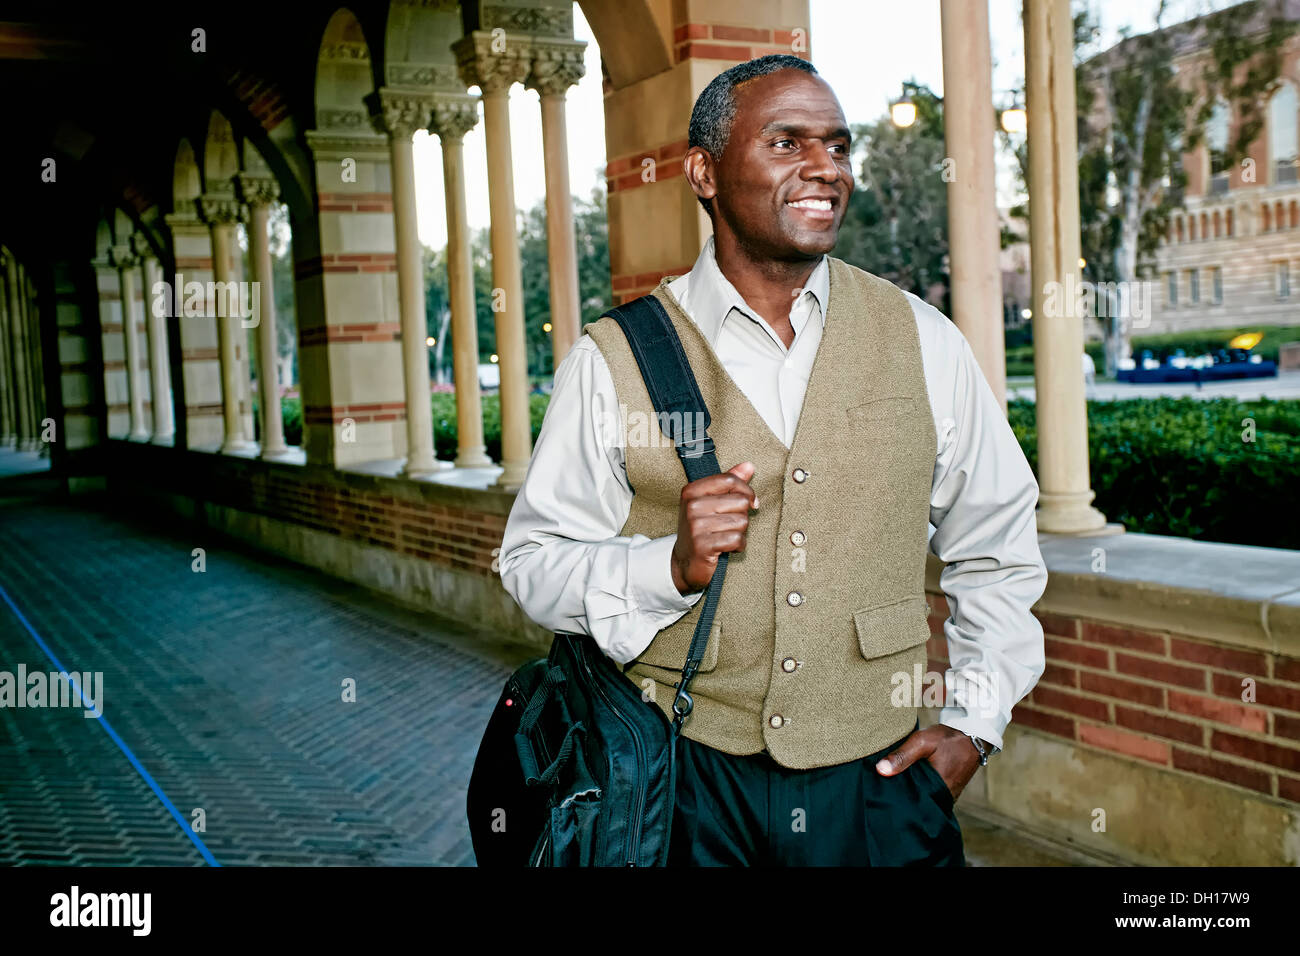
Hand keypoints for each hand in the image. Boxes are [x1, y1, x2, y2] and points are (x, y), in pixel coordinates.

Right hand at [670, 461, 757, 593]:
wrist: (685, 561)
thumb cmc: (701, 529)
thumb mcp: (711, 502)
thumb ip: (729, 483)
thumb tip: (749, 466)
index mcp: (692, 491)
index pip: (729, 479)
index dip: (747, 491)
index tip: (751, 502)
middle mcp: (691, 506)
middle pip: (740, 501)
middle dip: (742, 515)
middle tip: (729, 525)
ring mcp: (695, 526)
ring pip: (741, 521)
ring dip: (740, 532)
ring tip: (725, 536)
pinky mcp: (703, 545)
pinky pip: (737, 539)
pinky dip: (738, 546)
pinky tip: (727, 548)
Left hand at [874, 723, 981, 801]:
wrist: (973, 735)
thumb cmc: (950, 739)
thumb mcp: (923, 742)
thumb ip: (903, 756)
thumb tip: (881, 770)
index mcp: (939, 789)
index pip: (912, 802)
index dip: (897, 797)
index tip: (883, 792)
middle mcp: (945, 796)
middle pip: (918, 801)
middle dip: (903, 795)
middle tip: (886, 788)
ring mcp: (949, 794)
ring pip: (925, 797)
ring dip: (913, 790)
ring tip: (895, 783)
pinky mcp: (949, 789)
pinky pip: (932, 792)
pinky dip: (922, 787)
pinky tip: (910, 779)